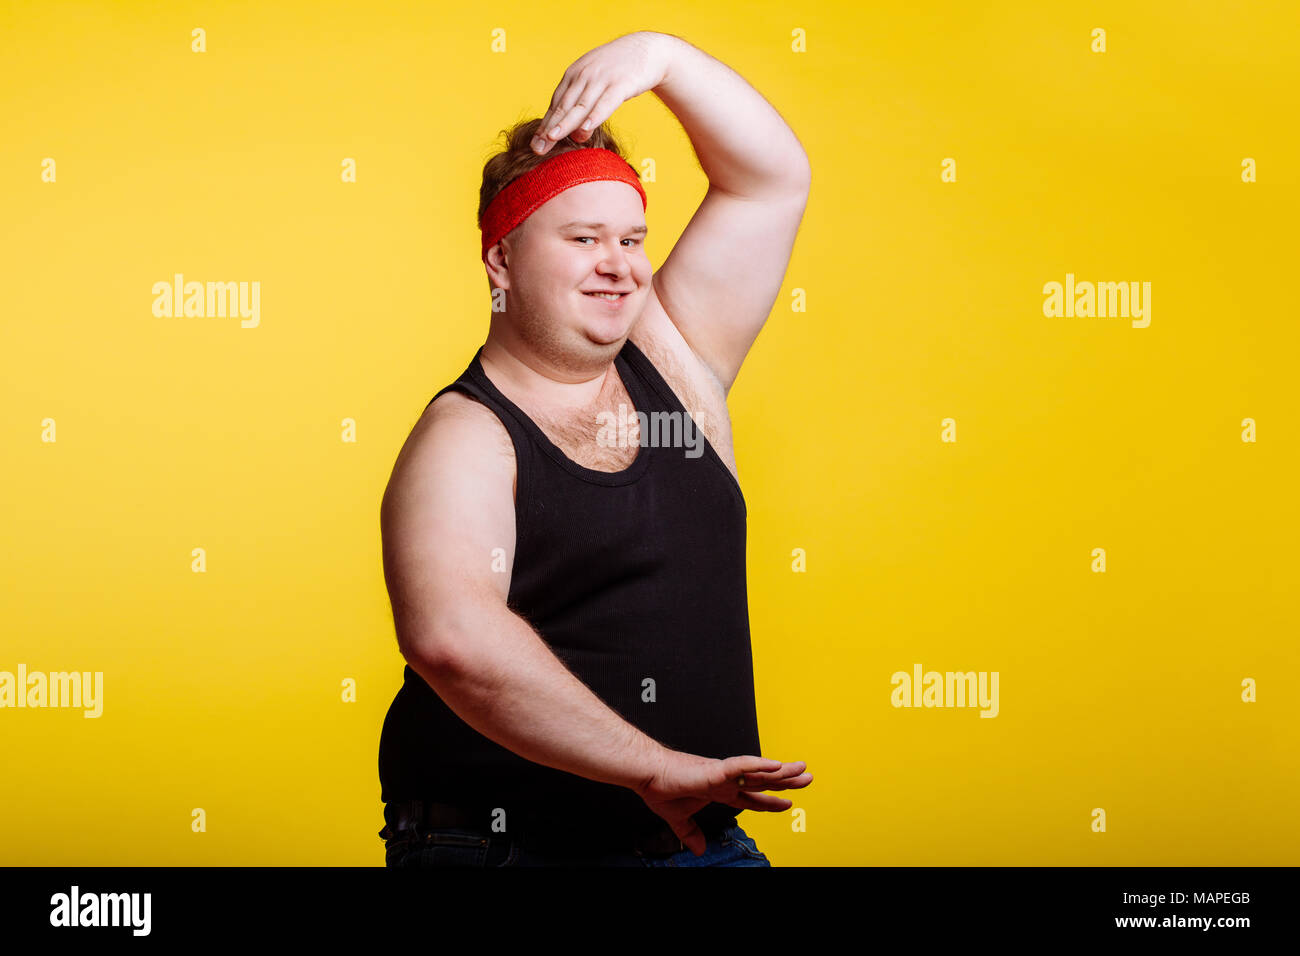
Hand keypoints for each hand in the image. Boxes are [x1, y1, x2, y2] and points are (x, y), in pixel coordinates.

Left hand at [531, 32, 675, 154]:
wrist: (647, 50)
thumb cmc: (619, 70)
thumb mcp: (595, 80)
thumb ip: (583, 102)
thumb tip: (574, 131)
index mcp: (574, 75)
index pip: (557, 103)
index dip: (545, 124)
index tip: (535, 144)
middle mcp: (584, 76)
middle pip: (564, 107)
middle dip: (549, 128)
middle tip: (537, 148)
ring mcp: (602, 79)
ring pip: (581, 106)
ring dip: (565, 123)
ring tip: (552, 138)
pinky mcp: (620, 84)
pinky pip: (605, 103)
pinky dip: (595, 116)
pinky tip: (585, 129)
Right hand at [632, 749, 812, 856]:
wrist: (648, 775)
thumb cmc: (661, 789)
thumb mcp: (679, 819)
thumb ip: (691, 833)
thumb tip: (699, 850)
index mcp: (719, 789)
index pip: (751, 797)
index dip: (771, 801)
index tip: (788, 802)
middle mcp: (725, 779)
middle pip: (762, 781)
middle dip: (786, 780)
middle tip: (807, 777)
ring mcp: (722, 773)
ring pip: (758, 771)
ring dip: (781, 771)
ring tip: (801, 770)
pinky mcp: (714, 770)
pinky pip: (741, 766)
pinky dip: (758, 765)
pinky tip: (774, 765)